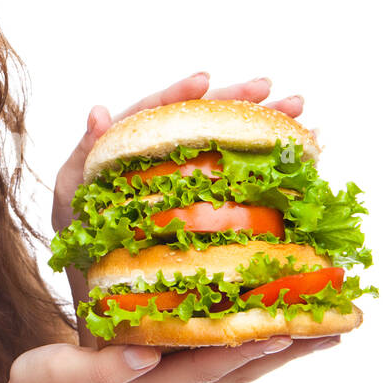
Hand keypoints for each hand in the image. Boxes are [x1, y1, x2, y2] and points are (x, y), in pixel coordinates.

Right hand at [4, 335, 342, 382]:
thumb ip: (101, 366)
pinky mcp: (166, 382)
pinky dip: (251, 350)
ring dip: (280, 352)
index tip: (292, 327)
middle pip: (241, 371)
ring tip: (321, 332)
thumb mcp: (60, 374)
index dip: (251, 346)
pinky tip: (265, 333)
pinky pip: (221, 365)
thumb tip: (146, 355)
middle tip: (337, 329)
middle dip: (288, 350)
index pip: (211, 366)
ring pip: (237, 371)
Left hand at [50, 73, 304, 235]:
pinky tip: (310, 157)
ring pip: (235, 150)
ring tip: (301, 113)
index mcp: (134, 152)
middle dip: (241, 103)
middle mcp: (170, 163)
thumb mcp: (72, 202)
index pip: (158, 114)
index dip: (180, 94)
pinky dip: (282, 172)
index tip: (205, 78)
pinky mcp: (220, 217)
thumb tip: (97, 111)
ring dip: (270, 130)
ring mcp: (197, 187)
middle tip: (272, 89)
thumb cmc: (84, 254)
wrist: (111, 304)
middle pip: (206, 124)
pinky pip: (255, 189)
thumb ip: (82, 158)